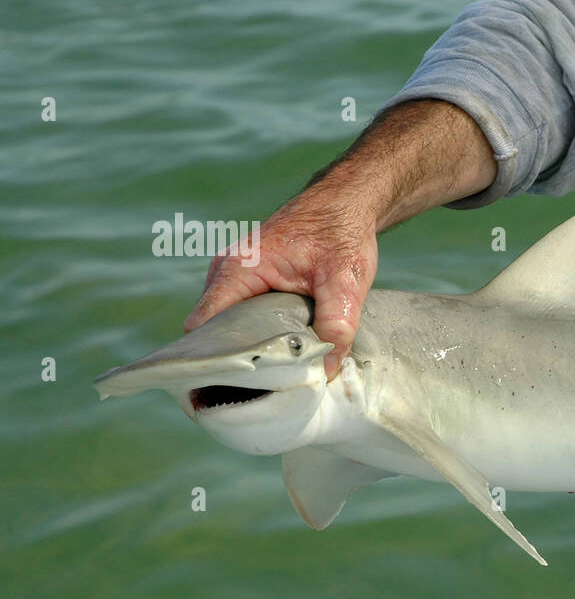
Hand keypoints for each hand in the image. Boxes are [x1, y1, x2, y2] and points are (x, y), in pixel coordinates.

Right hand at [185, 186, 377, 379]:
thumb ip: (337, 326)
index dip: (213, 361)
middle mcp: (226, 274)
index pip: (205, 329)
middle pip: (214, 333)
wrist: (346, 202)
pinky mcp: (249, 285)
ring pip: (229, 328)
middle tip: (256, 395)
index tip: (229, 389)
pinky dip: (259, 338)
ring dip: (249, 351)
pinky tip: (280, 358)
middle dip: (233, 363)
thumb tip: (325, 372)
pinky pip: (243, 319)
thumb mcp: (345, 280)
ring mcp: (235, 279)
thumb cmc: (342, 232)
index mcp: (238, 271)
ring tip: (269, 381)